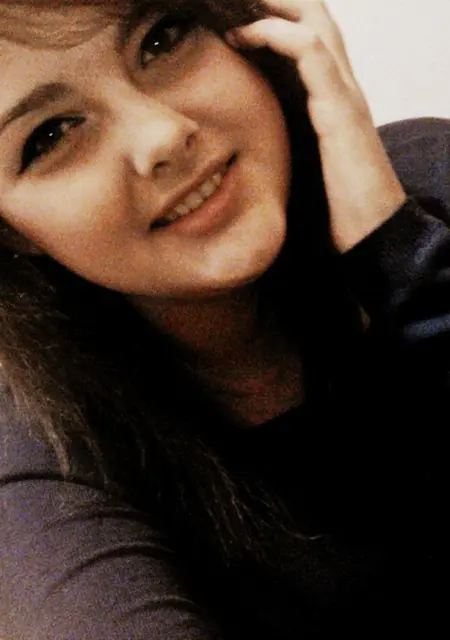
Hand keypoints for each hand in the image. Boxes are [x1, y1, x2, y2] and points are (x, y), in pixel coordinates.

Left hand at [225, 0, 406, 251]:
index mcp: (329, 98)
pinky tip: (245, 36)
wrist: (369, 234)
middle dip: (272, 3)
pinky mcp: (341, 110)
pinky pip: (312, 54)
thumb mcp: (300, 162)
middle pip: (313, 17)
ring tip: (231, 13)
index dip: (272, 18)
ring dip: (271, 9)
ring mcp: (344, 95)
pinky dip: (278, 35)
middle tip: (230, 4)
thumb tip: (241, 139)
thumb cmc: (334, 206)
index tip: (228, 22)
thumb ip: (282, 138)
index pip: (306, 37)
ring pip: (315, 23)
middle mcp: (340, 87)